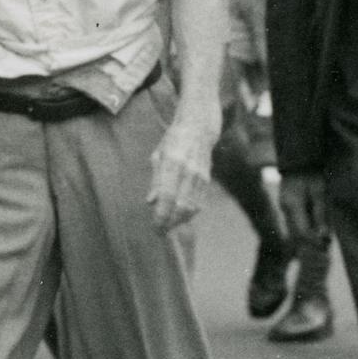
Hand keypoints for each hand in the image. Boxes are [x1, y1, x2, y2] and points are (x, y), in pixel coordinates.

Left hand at [148, 113, 211, 231]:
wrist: (199, 128)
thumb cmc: (173, 140)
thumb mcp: (158, 155)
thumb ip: (155, 179)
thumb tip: (150, 201)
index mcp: (173, 162)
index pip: (167, 195)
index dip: (161, 214)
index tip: (155, 226)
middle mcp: (188, 171)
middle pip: (181, 205)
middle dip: (170, 222)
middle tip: (160, 231)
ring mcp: (200, 176)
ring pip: (192, 206)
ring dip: (179, 220)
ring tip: (168, 225)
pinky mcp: (207, 179)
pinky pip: (199, 202)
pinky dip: (189, 213)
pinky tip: (179, 217)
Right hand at [280, 172, 329, 241]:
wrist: (298, 162)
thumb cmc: (312, 176)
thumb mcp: (320, 194)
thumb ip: (320, 215)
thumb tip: (323, 235)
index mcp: (293, 206)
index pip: (302, 231)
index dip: (314, 241)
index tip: (326, 245)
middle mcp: (285, 209)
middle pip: (296, 234)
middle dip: (311, 241)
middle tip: (326, 245)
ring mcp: (283, 208)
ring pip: (294, 230)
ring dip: (308, 236)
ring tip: (323, 239)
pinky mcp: (285, 206)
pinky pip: (294, 222)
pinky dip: (304, 228)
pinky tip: (315, 228)